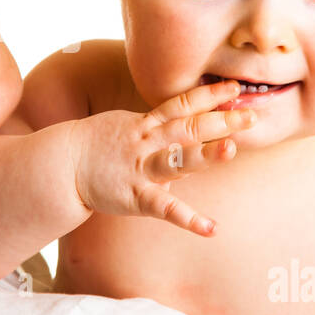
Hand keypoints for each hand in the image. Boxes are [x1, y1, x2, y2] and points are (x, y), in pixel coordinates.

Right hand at [70, 79, 254, 235]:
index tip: (235, 87)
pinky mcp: (135, 196)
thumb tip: (185, 120)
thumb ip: (158, 125)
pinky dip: (187, 218)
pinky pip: (164, 207)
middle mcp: (147, 142)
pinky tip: (210, 228)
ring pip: (177, 159)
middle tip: (253, 116)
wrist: (61, 165)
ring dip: (205, 155)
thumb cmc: (98, 146)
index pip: (182, 105)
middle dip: (221, 121)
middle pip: (187, 128)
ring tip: (232, 150)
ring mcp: (141, 168)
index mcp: (147, 124)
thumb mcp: (129, 127)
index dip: (209, 96)